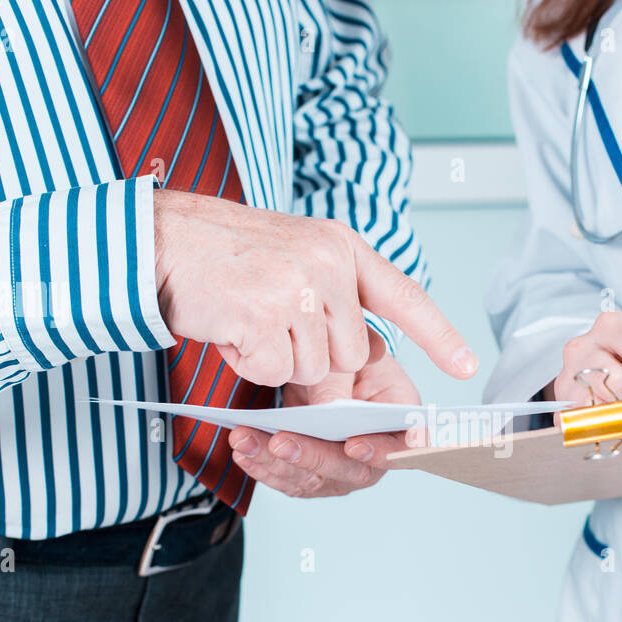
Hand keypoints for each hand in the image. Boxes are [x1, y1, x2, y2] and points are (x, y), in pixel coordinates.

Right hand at [152, 189, 477, 385]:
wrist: (153, 240)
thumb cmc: (220, 257)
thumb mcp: (293, 262)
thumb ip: (329, 309)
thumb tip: (345, 381)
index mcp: (342, 246)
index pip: (404, 296)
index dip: (438, 334)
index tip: (468, 366)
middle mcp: (329, 262)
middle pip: (352, 356)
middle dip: (314, 361)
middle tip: (271, 326)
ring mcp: (299, 287)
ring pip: (314, 370)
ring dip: (277, 361)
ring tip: (246, 319)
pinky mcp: (266, 315)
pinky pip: (276, 374)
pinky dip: (250, 364)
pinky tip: (230, 329)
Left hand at [226, 353, 419, 497]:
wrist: (328, 365)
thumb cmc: (349, 355)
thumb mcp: (348, 356)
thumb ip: (338, 381)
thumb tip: (325, 410)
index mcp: (402, 419)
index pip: (407, 446)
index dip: (384, 451)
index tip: (354, 445)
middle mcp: (378, 453)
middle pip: (353, 470)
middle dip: (314, 457)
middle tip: (282, 441)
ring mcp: (346, 470)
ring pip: (314, 480)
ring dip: (277, 463)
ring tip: (245, 439)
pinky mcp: (316, 477)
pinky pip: (290, 481)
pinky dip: (263, 467)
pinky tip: (243, 451)